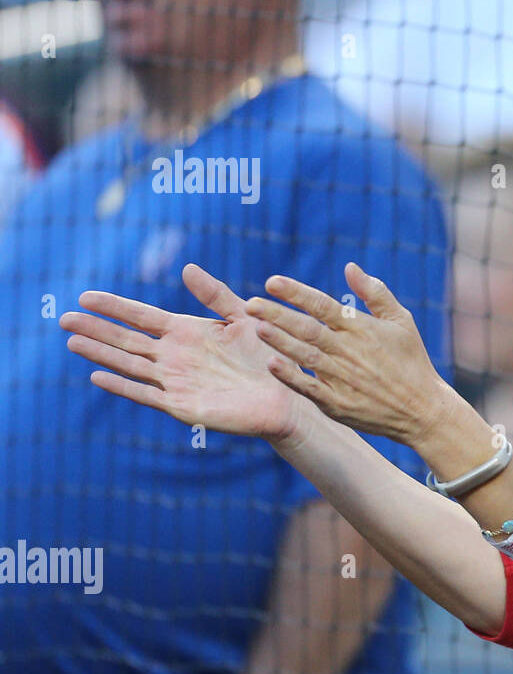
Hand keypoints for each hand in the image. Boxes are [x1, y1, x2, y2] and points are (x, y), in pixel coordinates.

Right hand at [60, 263, 311, 441]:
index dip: (115, 307)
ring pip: (130, 364)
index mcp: (187, 333)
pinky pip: (147, 394)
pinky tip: (98, 375)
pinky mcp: (183, 405)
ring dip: (101, 353)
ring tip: (72, 341)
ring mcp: (176, 381)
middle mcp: (175, 356)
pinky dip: (122, 385)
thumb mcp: (242, 317)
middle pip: (127, 340)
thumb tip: (186, 267)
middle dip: (97, 329)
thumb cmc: (270, 356)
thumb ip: (215, 294)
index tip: (86, 296)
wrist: (288, 394)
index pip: (142, 317)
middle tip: (63, 318)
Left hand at [243, 262, 450, 445]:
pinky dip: (291, 376)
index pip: (323, 305)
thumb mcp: (401, 321)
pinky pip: (309, 388)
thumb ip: (375, 293)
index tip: (271, 282)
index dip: (296, 292)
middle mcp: (349, 352)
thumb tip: (349, 267)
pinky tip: (272, 364)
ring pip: (304, 355)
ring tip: (256, 327)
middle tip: (250, 304)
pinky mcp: (338, 404)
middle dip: (277, 314)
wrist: (422, 409)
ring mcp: (342, 379)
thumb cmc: (412, 360)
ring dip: (279, 341)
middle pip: (307, 328)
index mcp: (362, 329)